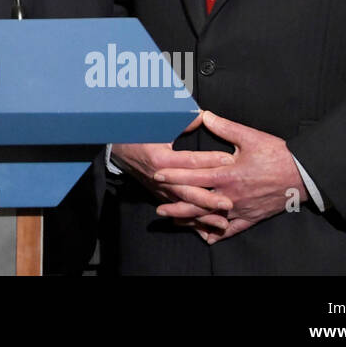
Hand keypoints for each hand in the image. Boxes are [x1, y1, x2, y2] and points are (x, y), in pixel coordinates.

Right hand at [111, 114, 234, 232]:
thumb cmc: (136, 134)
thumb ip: (180, 121)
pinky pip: (177, 211)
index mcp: (161, 158)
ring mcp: (159, 189)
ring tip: (223, 223)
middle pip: (188, 191)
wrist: (115, 148)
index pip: (190, 161)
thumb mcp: (155, 125)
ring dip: (203, 215)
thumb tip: (201, 116)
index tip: (229, 160)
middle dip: (209, 199)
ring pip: (184, 205)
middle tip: (229, 203)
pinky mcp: (159, 195)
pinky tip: (205, 230)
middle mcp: (160, 178)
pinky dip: (191, 221)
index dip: (210, 160)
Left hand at [150, 111, 307, 243]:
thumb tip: (204, 115)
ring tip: (174, 220)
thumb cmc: (277, 155)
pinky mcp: (251, 217)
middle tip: (158, 205)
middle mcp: (231, 194)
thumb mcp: (249, 137)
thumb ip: (224, 127)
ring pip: (210, 217)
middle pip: (197, 201)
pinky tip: (206, 236)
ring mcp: (240, 208)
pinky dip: (217, 233)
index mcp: (228, 173)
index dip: (175, 175)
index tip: (158, 174)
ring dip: (191, 219)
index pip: (195, 175)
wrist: (303, 176)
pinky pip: (231, 230)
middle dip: (176, 203)